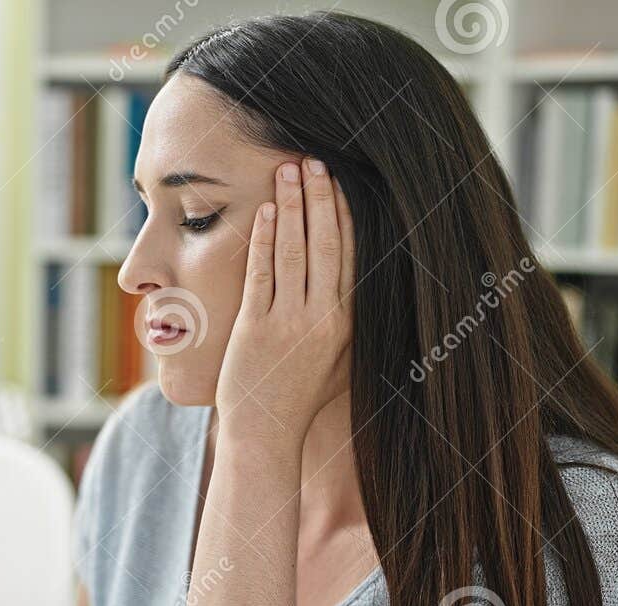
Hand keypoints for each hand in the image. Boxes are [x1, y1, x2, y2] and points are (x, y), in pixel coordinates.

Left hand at [216, 158, 355, 438]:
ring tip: (287, 170)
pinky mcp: (255, 328)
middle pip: (325, 245)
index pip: (350, 256)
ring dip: (292, 207)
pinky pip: (262, 275)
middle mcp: (322, 319)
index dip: (346, 215)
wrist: (266, 434)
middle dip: (320, 198)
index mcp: (346, 323)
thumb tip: (362, 290)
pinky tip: (266, 211)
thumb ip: (348, 325)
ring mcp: (288, 323)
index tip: (341, 182)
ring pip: (294, 253)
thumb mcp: (339, 363)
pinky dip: (265, 240)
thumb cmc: (300, 400)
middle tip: (314, 160)